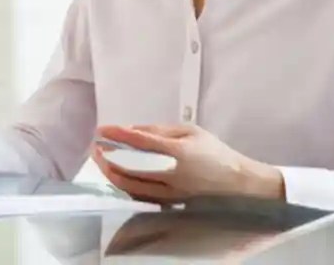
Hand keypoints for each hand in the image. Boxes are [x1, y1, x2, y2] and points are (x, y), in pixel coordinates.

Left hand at [91, 124, 284, 204]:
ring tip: (102, 163)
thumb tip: (133, 130)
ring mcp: (172, 192)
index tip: (102, 130)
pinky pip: (142, 196)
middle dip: (109, 158)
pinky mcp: (172, 203)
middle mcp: (173, 174)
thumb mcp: (191, 131)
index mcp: (180, 153)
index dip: (118, 135)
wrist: (238, 182)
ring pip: (133, 187)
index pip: (141, 142)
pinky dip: (127, 187)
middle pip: (131, 168)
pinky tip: (118, 177)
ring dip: (113, 174)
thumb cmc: (216, 152)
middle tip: (96, 148)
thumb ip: (161, 130)